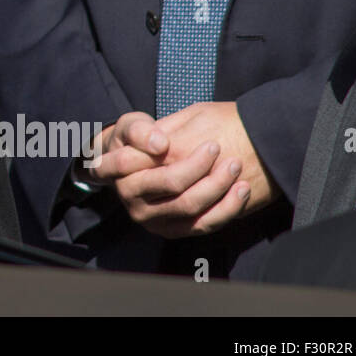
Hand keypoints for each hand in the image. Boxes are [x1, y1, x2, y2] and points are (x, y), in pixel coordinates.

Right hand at [78, 107, 257, 237]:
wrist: (138, 169)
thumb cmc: (137, 140)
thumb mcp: (131, 125)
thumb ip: (140, 130)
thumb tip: (160, 144)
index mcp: (113, 171)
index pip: (136, 162)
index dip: (170, 149)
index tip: (203, 140)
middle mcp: (130, 199)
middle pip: (171, 184)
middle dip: (200, 166)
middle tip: (219, 147)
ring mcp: (150, 218)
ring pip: (190, 207)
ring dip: (218, 187)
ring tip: (235, 166)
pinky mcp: (170, 230)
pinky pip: (203, 224)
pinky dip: (226, 209)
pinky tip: (242, 190)